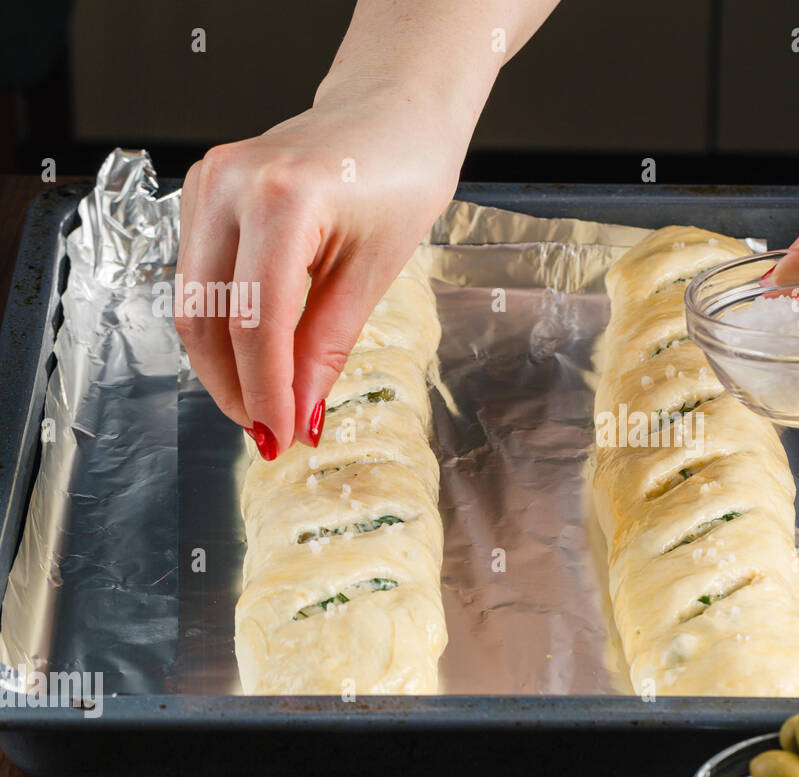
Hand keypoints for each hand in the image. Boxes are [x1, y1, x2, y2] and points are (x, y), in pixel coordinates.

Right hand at [174, 85, 462, 456]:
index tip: (280, 438)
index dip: (265, 392)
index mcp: (282, 199)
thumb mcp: (375, 270)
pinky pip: (200, 274)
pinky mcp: (202, 190)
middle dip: (233, 385)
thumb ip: (328, 344)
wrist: (392, 111)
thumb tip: (298, 414)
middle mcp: (228, 185)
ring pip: (193, 299)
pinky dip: (224, 323)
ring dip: (222, 362)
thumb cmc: (399, 176)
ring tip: (262, 405)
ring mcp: (206, 182)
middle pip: (207, 315)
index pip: (257, 322)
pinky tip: (254, 357)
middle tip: (265, 433)